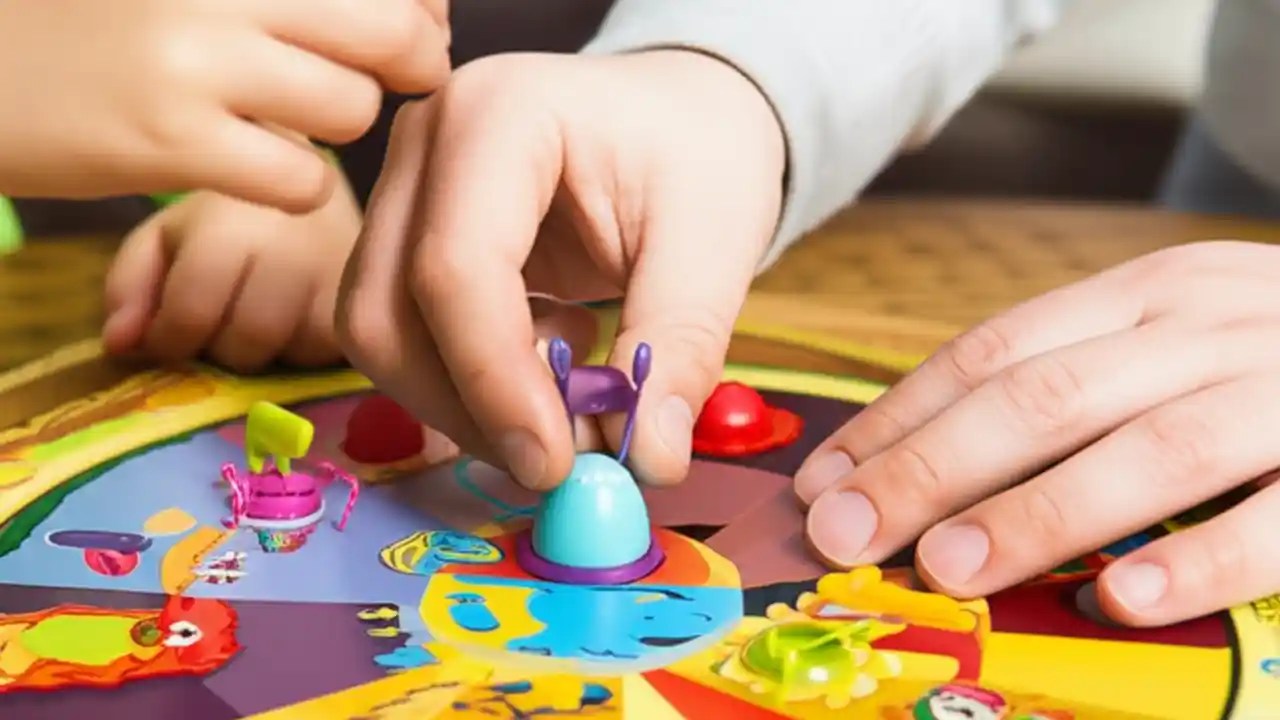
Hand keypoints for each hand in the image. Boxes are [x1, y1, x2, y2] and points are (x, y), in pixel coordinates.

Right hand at [0, 0, 448, 211]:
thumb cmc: (97, 19)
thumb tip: (424, 12)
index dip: (422, 9)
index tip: (419, 24)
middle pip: (392, 34)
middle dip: (418, 64)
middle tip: (405, 79)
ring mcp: (194, 64)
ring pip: (352, 109)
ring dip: (346, 125)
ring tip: (300, 122)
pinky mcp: (169, 142)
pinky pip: (301, 181)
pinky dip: (300, 187)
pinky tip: (266, 173)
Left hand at [103, 182, 360, 370]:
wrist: (311, 173)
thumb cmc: (226, 215)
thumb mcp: (165, 235)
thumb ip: (130, 286)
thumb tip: (123, 345)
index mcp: (230, 222)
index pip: (192, 311)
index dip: (171, 340)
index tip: (170, 337)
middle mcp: (294, 244)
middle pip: (250, 340)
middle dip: (225, 349)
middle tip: (222, 328)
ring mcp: (342, 269)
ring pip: (299, 351)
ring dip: (274, 352)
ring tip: (263, 323)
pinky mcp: (375, 292)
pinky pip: (338, 349)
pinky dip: (312, 349)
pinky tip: (299, 324)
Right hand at [337, 51, 784, 488]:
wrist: (682, 115)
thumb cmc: (701, 152)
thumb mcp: (716, 241)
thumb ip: (681, 346)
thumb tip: (649, 459)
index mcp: (500, 114)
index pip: (456, 268)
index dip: (495, 382)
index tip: (556, 465)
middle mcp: (425, 143)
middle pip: (389, 310)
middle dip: (469, 410)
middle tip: (561, 462)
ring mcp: (404, 189)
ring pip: (381, 336)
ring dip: (465, 407)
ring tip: (570, 398)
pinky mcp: (407, 237)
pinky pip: (404, 336)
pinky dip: (469, 385)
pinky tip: (550, 359)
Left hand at [797, 241, 1279, 625]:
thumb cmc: (1268, 356)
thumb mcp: (1165, 337)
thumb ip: (1065, 383)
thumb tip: (918, 463)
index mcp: (1145, 294)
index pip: (993, 351)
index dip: (900, 418)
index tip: (828, 481)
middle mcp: (1208, 326)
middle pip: (1046, 396)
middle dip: (935, 466)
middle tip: (851, 530)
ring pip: (1151, 448)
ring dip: (1042, 512)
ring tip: (952, 566)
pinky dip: (1200, 560)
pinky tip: (1125, 600)